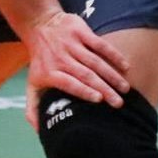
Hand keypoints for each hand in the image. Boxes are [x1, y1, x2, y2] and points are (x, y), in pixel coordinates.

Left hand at [24, 11, 130, 126]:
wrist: (39, 26)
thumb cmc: (40, 62)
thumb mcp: (31, 83)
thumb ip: (33, 107)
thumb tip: (39, 131)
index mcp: (50, 72)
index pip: (69, 83)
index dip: (83, 91)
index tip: (99, 100)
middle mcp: (61, 58)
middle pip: (85, 75)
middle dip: (104, 89)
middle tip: (118, 103)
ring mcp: (71, 44)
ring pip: (95, 61)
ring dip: (111, 75)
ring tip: (125, 88)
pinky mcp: (81, 32)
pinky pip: (100, 44)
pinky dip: (113, 55)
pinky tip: (125, 66)